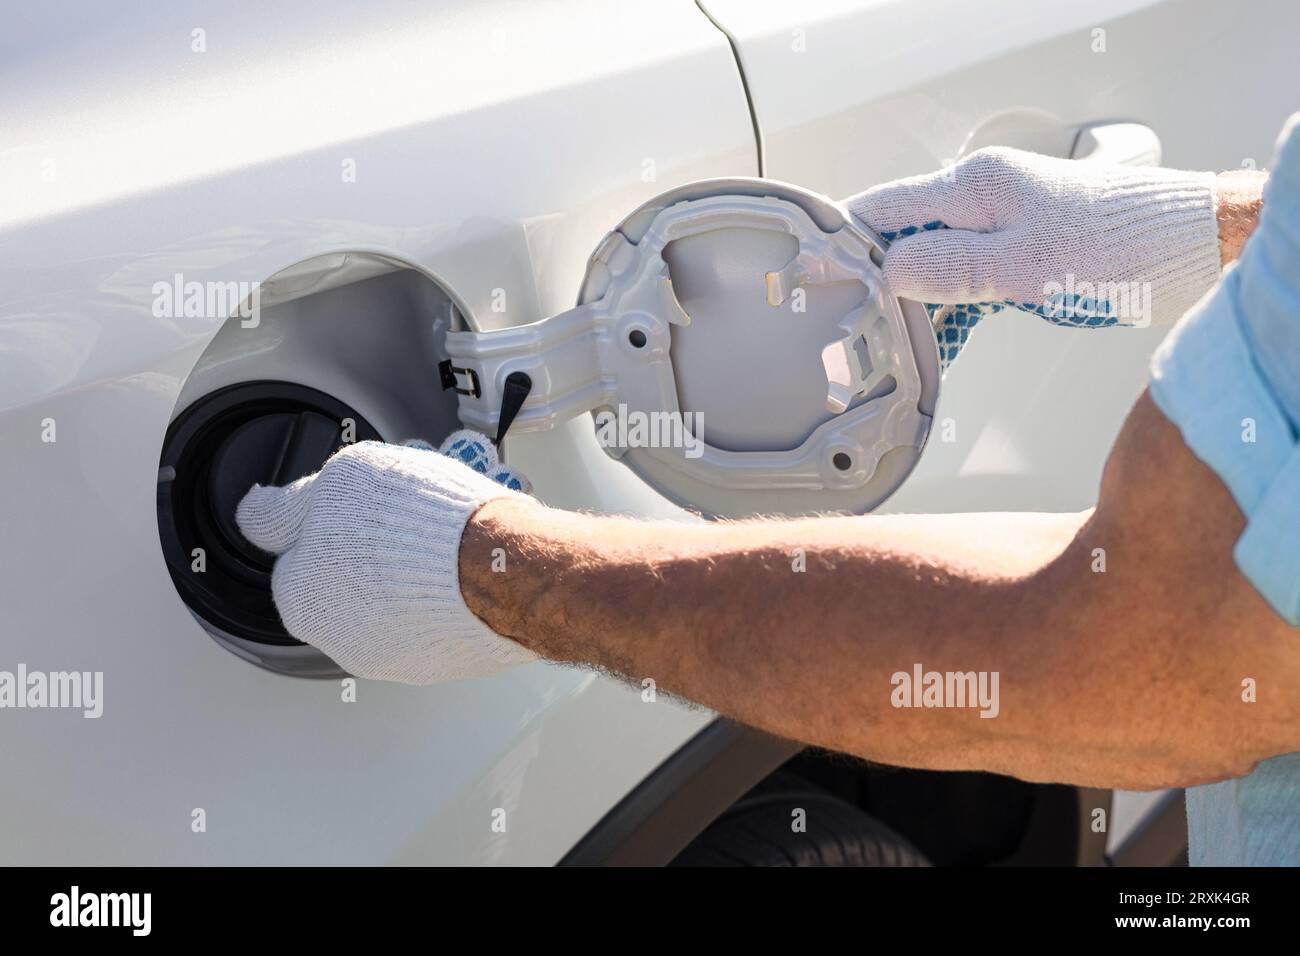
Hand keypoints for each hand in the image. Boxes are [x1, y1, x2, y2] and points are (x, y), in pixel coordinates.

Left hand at [235, 430, 536, 683]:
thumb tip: (256, 513)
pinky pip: (431, 630)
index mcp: (301, 598)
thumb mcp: (340, 479)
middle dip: (364, 562)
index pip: (295, 563)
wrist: (499, 566)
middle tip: (399, 526)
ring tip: (438, 548)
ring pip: (388, 615)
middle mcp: (339, 641)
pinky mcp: (442, 667)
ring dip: (403, 587)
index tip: (354, 514)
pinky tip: (461, 575)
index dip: (326, 530)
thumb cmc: (418, 522)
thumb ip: (289, 505)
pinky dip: (440, 607)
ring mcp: (394, 660)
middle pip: (342, 593)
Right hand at [846, 147, 1220, 366]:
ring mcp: (1000, 226)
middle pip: (901, 238)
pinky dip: (947, 309)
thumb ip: (946, 266)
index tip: (813, 280)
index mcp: (973, 187)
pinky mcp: (1019, 253)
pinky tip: (937, 343)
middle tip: (845, 327)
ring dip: (911, 302)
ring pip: (931, 264)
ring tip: (884, 346)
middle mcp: (980, 199)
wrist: (1189, 250)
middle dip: (872, 281)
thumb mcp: (1019, 266)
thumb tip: (886, 270)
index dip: (842, 243)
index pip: (881, 207)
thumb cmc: (1116, 251)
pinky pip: (964, 281)